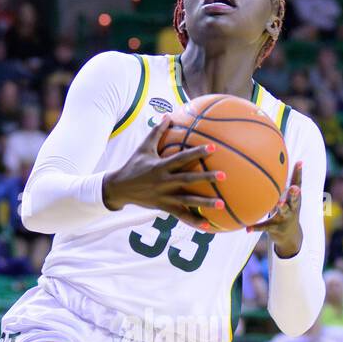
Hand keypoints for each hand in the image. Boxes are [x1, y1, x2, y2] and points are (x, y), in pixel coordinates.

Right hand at [101, 115, 221, 227]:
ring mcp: (164, 196)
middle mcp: (164, 182)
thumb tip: (168, 115)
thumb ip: (157, 132)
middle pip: (188, 180)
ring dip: (204, 203)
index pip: (181, 158)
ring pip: (187, 201)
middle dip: (205, 178)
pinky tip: (209, 226)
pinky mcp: (164, 207)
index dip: (196, 152)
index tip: (213, 147)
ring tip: (221, 205)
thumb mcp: (143, 148)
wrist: (119, 188)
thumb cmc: (134, 165)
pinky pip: (181, 216)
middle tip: (223, 176)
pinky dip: (194, 221)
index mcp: (161, 166)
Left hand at [248, 160, 303, 258]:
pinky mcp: (275, 228)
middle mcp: (292, 208)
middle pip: (295, 199)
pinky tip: (247, 228)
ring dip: (282, 208)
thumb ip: (281, 184)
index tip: (300, 162)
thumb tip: (272, 162)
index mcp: (294, 199)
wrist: (290, 236)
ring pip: (283, 212)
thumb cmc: (287, 211)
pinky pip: (264, 227)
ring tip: (279, 204)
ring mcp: (285, 218)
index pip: (298, 184)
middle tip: (294, 188)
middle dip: (295, 193)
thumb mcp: (286, 199)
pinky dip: (256, 228)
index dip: (299, 174)